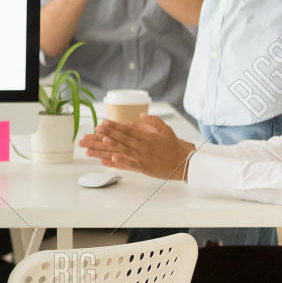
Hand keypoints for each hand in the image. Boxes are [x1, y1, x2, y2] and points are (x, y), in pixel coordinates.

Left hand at [78, 115, 193, 179]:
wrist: (184, 162)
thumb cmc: (174, 146)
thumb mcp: (166, 130)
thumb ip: (153, 121)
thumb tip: (142, 114)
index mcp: (147, 137)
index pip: (128, 130)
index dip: (115, 126)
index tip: (104, 122)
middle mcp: (144, 147)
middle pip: (123, 139)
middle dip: (109, 133)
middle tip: (97, 128)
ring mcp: (143, 158)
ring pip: (125, 150)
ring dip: (112, 146)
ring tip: (102, 140)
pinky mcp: (144, 168)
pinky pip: (130, 165)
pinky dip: (120, 162)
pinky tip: (110, 160)